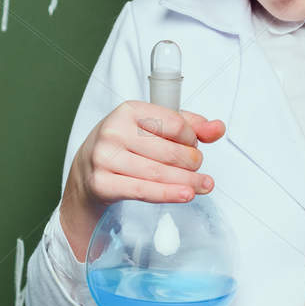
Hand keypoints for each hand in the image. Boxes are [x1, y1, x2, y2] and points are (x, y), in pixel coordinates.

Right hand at [60, 101, 225, 260]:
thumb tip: (218, 128)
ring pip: (159, 173)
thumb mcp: (155, 127)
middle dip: (192, 162)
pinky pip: (143, 191)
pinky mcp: (102, 183)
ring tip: (203, 185)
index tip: (194, 146)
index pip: (175, 124)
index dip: (192, 138)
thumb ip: (190, 125)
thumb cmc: (126, 145)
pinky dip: (169, 194)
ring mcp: (105, 158)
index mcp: (128, 111)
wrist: (87, 172)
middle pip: (169, 151)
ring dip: (188, 181)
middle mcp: (113, 131)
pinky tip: (186, 194)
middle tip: (198, 168)